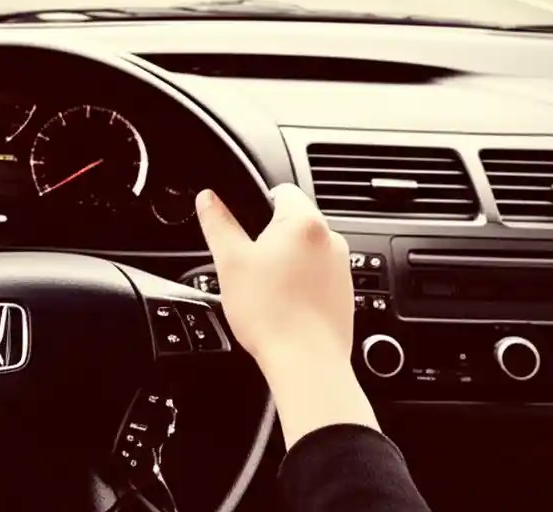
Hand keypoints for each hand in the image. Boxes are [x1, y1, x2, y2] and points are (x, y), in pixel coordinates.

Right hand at [196, 184, 352, 366]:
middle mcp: (331, 240)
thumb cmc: (271, 315)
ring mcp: (342, 268)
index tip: (245, 232)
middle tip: (252, 269)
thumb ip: (218, 223)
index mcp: (304, 223)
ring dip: (287, 263)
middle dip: (271, 240)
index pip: (282, 190)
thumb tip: (208, 199)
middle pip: (294, 223)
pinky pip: (318, 277)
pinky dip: (301, 285)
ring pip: (305, 252)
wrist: (306, 362)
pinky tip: (285, 306)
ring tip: (269, 292)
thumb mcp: (231, 262)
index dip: (257, 206)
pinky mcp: (344, 293)